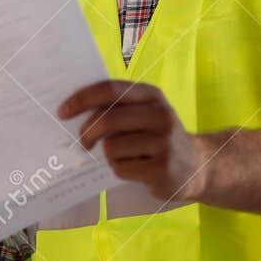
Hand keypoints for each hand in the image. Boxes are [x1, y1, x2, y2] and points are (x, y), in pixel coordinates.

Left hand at [56, 79, 210, 204]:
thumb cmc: (159, 139)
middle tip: (82, 143)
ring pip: (112, 147)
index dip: (81, 99)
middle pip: (107, 119)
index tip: (62, 111)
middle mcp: (160, 114)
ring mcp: (163, 141)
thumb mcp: (145, 115)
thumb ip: (117, 109)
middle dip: (87, 133)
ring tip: (126, 158)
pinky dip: (121, 170)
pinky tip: (138, 170)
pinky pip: (121, 168)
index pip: (110, 90)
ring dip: (110, 156)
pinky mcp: (162, 167)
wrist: (198, 167)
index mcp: (152, 95)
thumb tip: (73, 112)